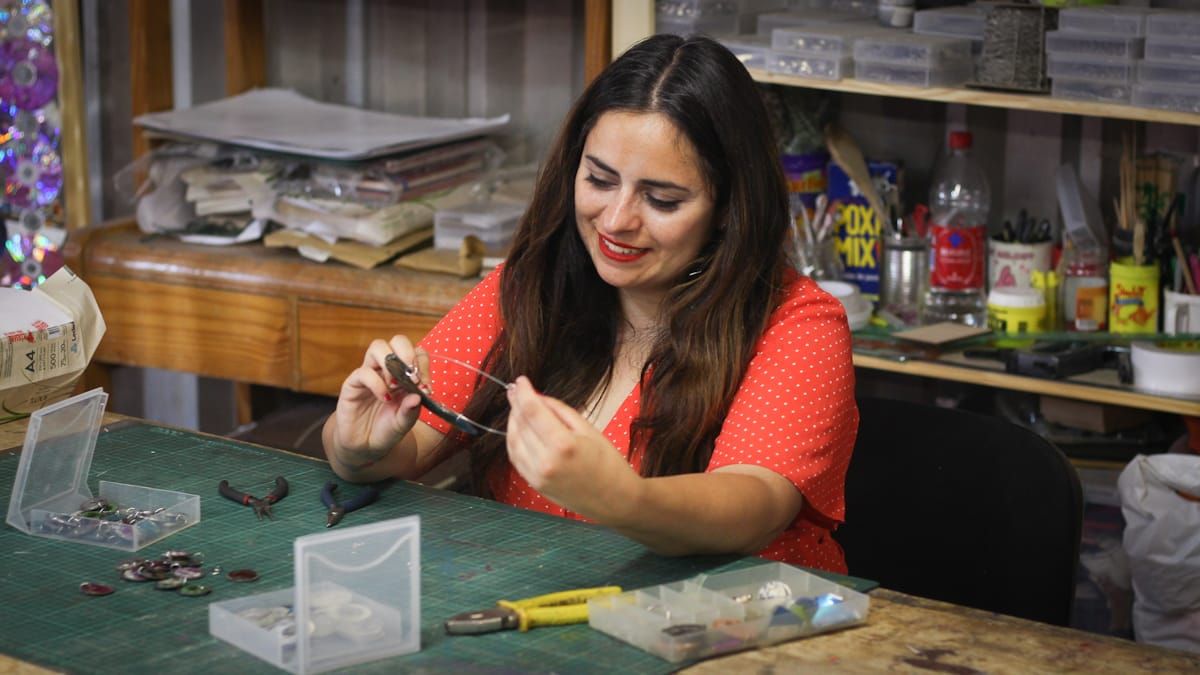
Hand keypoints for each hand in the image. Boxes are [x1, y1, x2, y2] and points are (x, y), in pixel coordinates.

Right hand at [329, 336, 429, 467]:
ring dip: (390, 363)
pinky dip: (377, 383)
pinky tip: (384, 399)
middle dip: (408, 354)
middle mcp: (388, 370)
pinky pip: (364, 372)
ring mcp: (370, 374)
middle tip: (412, 377)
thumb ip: (411, 411)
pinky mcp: (353, 383)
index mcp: (405, 375)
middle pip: (398, 341)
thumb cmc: (387, 431)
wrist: (365, 446)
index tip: (425, 387)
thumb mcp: (404, 424)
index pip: (417, 354)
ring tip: (395, 385)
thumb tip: (418, 396)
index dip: (423, 365)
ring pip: (378, 347)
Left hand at [504, 376, 639, 518]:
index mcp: (563, 445)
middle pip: (520, 424)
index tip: (520, 380)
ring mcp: (537, 476)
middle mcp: (545, 461)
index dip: (523, 393)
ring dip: (512, 421)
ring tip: (517, 408)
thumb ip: (559, 411)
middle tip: (516, 390)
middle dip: (516, 404)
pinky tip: (519, 430)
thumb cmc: (609, 463)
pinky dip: (513, 440)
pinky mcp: (534, 484)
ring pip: (513, 441)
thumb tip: (537, 398)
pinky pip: (516, 458)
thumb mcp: (588, 429)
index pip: (532, 411)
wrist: (615, 500)